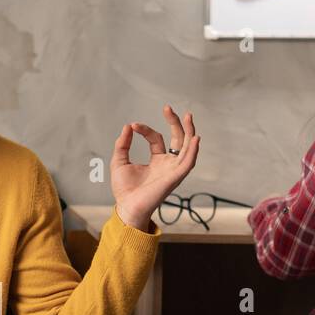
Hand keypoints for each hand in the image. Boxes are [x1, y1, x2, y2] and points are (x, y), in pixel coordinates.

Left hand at [110, 105, 199, 229]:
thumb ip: (123, 144)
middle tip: (167, 108)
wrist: (126, 206)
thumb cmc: (124, 189)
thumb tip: (127, 127)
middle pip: (178, 139)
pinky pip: (188, 162)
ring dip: (190, 131)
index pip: (157, 138)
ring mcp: (173, 170)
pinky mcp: (175, 177)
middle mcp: (168, 164)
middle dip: (175, 123)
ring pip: (187, 148)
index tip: (132, 126)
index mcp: (157, 161)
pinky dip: (193, 150)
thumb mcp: (119, 161)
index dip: (145, 130)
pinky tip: (194, 138)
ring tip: (188, 116)